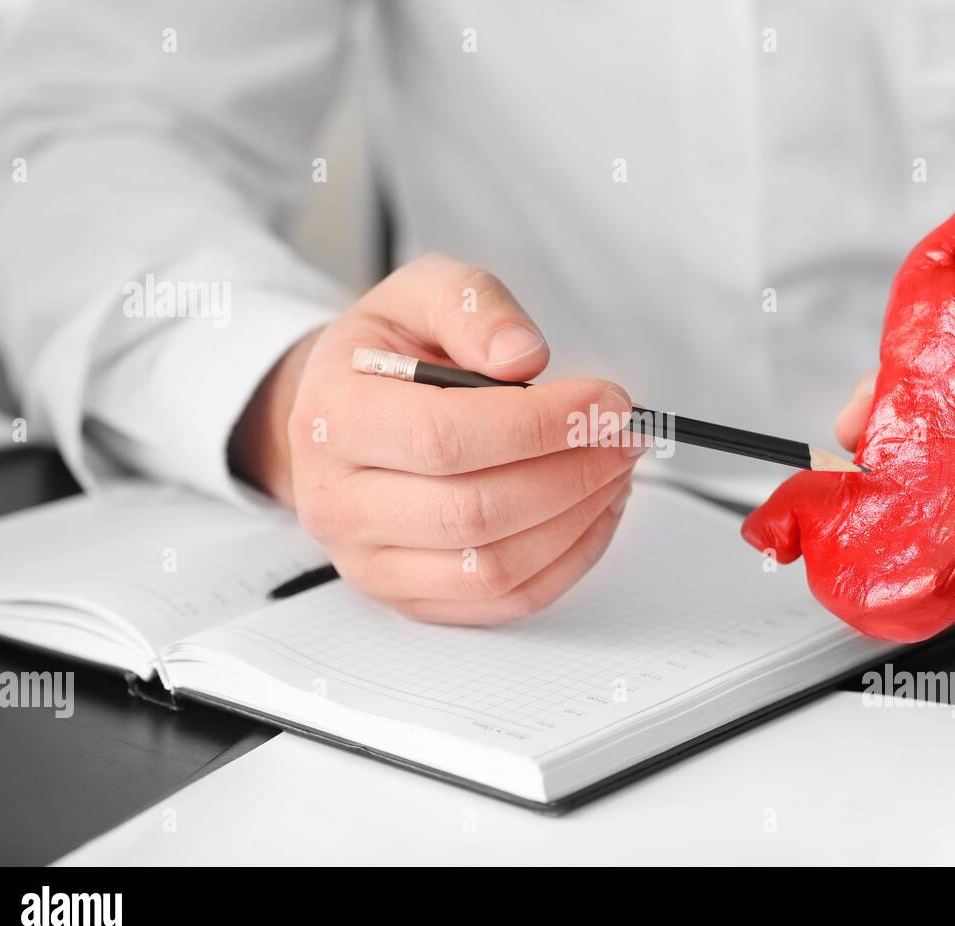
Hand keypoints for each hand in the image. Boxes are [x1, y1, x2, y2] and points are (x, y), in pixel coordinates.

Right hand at [231, 254, 640, 623]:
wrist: (347, 411)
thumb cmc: (390, 354)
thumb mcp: (422, 295)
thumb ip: (472, 308)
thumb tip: (523, 355)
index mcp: (332, 417)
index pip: (446, 437)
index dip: (541, 425)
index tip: (607, 402)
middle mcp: (337, 500)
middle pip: (474, 511)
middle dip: (571, 473)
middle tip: (622, 436)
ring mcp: (370, 561)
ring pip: (492, 566)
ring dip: (577, 519)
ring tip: (613, 468)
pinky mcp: (410, 597)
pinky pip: (502, 600)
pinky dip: (568, 560)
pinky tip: (594, 511)